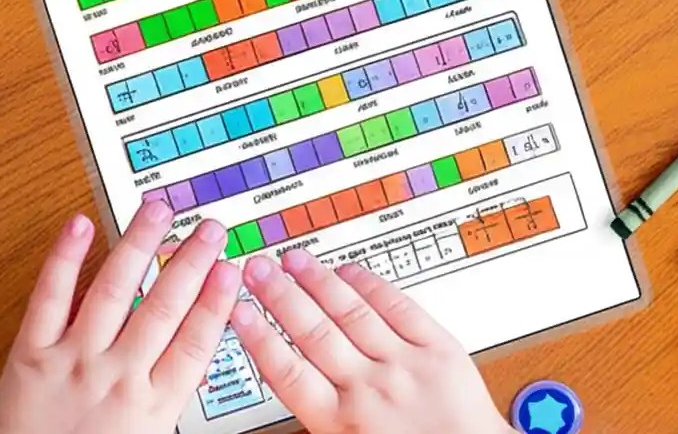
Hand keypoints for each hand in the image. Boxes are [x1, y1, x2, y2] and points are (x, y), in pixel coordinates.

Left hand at [0, 202, 241, 433]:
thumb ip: (170, 397)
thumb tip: (199, 363)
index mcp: (152, 406)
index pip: (195, 342)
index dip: (216, 301)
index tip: (232, 269)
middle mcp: (118, 377)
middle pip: (165, 307)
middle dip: (192, 262)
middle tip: (209, 229)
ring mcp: (75, 360)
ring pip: (115, 289)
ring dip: (141, 245)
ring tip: (159, 211)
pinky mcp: (32, 352)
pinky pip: (50, 296)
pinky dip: (65, 257)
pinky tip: (81, 225)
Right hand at [231, 249, 512, 433]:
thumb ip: (322, 416)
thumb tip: (290, 383)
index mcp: (341, 424)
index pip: (288, 373)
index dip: (259, 337)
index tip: (239, 312)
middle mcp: (368, 391)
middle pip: (313, 332)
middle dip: (279, 296)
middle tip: (256, 269)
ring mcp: (404, 366)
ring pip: (351, 313)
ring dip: (317, 281)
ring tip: (293, 259)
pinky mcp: (439, 351)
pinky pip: (399, 308)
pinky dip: (371, 285)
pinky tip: (349, 270)